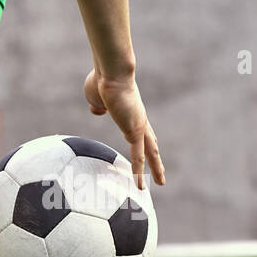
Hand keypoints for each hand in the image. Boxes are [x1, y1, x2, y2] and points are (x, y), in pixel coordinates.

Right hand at [83, 67, 165, 188]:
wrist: (111, 73)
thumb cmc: (102, 80)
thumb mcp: (95, 96)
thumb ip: (97, 105)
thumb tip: (97, 110)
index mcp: (131, 112)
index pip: (140, 132)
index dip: (143, 143)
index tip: (145, 154)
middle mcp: (139, 119)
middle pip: (151, 144)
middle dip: (156, 160)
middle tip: (161, 175)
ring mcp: (139, 125)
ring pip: (151, 151)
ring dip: (156, 168)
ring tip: (161, 183)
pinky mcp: (136, 130)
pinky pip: (138, 155)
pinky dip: (138, 170)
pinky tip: (140, 184)